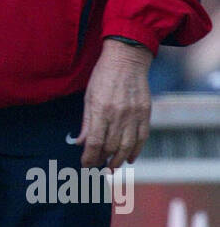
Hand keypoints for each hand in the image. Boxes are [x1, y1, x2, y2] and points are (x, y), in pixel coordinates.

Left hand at [76, 39, 151, 168]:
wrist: (127, 58)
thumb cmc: (104, 75)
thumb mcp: (89, 96)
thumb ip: (86, 121)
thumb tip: (81, 143)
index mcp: (101, 109)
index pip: (95, 142)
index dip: (89, 157)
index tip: (85, 165)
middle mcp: (118, 114)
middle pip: (110, 146)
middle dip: (102, 160)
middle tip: (97, 167)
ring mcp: (134, 114)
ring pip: (127, 146)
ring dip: (118, 160)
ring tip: (112, 168)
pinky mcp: (145, 112)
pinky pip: (142, 137)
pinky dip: (136, 150)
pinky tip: (129, 158)